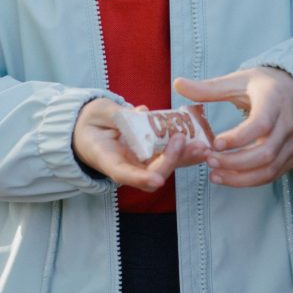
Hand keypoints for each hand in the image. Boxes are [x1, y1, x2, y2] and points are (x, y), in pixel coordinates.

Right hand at [74, 98, 193, 191]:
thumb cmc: (91, 122)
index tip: (156, 180)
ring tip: (202, 147)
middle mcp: (128, 167)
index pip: (124, 174)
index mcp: (108, 160)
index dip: (140, 178)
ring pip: (165, 167)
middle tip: (182, 140)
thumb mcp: (97, 113)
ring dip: (184, 158)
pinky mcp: (151, 155)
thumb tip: (141, 114)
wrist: (89, 130)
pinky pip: (170, 155)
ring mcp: (141, 163)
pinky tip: (202, 141)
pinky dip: (185, 151)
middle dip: (170, 161)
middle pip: (151, 174)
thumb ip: (116, 114)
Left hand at [176, 67, 292, 188]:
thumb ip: (209, 88)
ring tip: (214, 175)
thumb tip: (177, 84)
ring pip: (270, 169)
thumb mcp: (239, 81)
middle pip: (265, 152)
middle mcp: (288, 124)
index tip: (215, 144)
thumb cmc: (265, 86)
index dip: (238, 137)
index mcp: (275, 101)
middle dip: (235, 162)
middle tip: (208, 161)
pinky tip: (229, 177)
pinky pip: (273, 174)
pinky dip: (250, 180)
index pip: (260, 124)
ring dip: (241, 177)